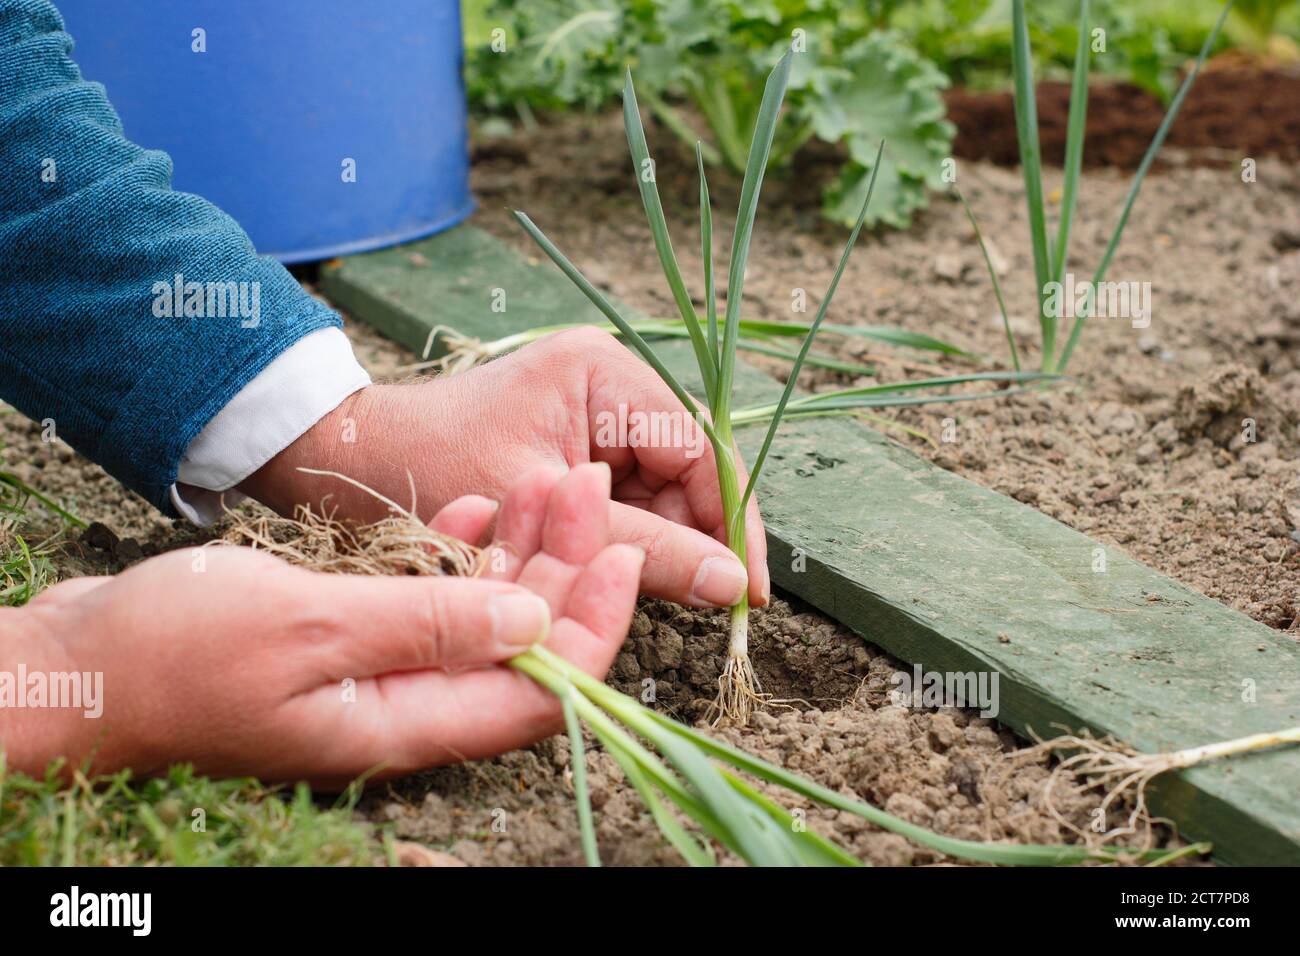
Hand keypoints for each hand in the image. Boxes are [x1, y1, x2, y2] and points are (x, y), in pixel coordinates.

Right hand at [3, 464, 640, 785]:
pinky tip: (476, 508)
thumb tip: (535, 625)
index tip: (619, 551)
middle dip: (564, 566)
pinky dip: (457, 554)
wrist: (76, 663)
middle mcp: (404, 703)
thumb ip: (426, 626)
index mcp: (406, 721)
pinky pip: (427, 599)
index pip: (541, 691)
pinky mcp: (347, 637)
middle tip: (583, 483)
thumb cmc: (176, 651)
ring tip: (546, 480)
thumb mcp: (309, 627)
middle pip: (520, 644)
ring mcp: (376, 669)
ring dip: (518, 550)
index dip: (593, 626)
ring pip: (480, 614)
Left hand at [240, 327, 769, 609]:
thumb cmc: (426, 469)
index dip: (733, 521)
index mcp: (603, 374)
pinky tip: (612, 573)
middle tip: (703, 604)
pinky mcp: (573, 445)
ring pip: (662, 490)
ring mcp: (591, 412)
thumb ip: (646, 549)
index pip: (702, 449)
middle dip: (695, 536)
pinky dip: (627, 540)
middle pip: (688, 470)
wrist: (342, 459)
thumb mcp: (544, 517)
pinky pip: (626, 498)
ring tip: (639, 591)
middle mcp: (608, 382)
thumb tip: (734, 588)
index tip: (747, 590)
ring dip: (660, 544)